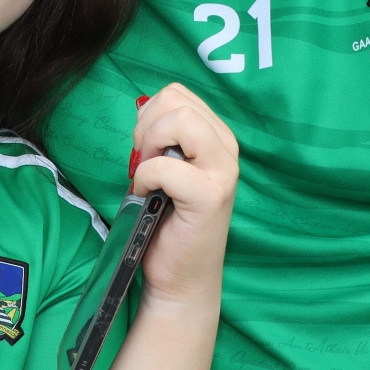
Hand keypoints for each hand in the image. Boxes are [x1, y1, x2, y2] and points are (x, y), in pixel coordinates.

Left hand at [128, 85, 238, 311]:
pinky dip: (145, 177)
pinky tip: (149, 196)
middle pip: (176, 100)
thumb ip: (163, 136)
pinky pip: (164, 166)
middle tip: (143, 162)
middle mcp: (226, 149)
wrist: (180, 276)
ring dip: (149, 146)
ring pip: (179, 119)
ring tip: (149, 176)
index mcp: (217, 137)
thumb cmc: (167, 222)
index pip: (178, 93)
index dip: (149, 115)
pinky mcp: (210, 196)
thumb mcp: (166, 166)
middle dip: (146, 127)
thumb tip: (143, 110)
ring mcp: (223, 171)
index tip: (144, 149)